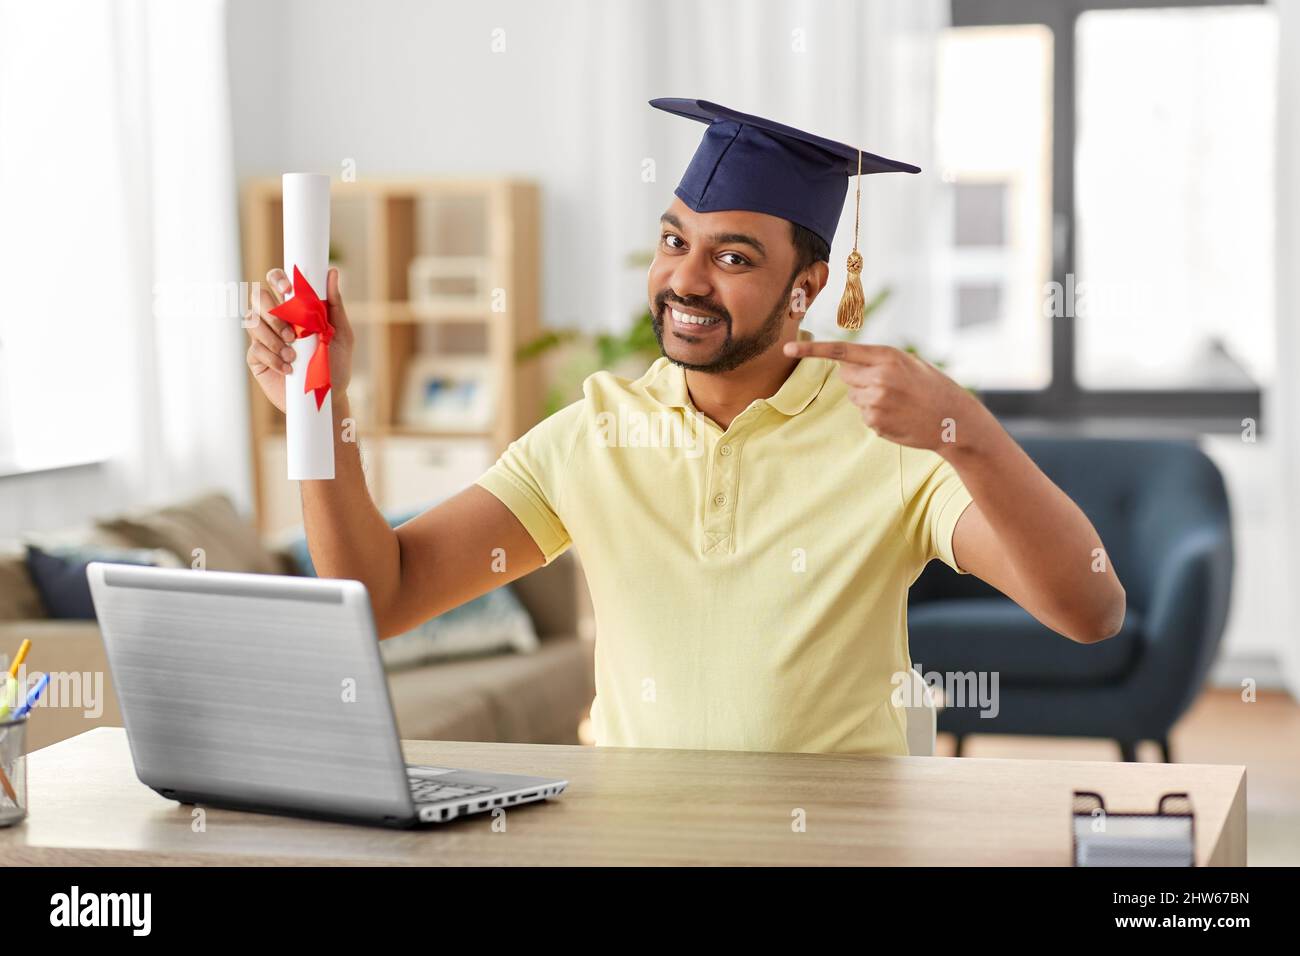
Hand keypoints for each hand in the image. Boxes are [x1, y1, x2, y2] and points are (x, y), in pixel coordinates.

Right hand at [244, 267, 354, 413]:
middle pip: (258, 296)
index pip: (277, 281)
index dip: (277, 278)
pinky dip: (273, 358)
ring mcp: (264, 337)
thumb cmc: (336, 364)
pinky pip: (255, 349)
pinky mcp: (257, 358)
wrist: (326, 398)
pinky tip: (288, 369)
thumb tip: (332, 272)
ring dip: (273, 338)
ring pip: (252, 321)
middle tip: (292, 334)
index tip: (288, 289)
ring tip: (292, 356)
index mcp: (295, 308)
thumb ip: (334, 305)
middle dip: (273, 312)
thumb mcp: (341, 335)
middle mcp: (276, 318)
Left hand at [783, 339, 986, 454]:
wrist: (953, 419)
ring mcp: (876, 403)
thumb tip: (842, 364)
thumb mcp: (908, 363)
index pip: (841, 351)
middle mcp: (879, 378)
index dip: (812, 350)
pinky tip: (897, 415)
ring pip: (853, 395)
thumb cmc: (931, 386)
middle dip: (857, 376)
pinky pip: (863, 414)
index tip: (789, 349)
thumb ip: (876, 360)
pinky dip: (876, 414)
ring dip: (867, 396)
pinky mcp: (875, 423)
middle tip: (886, 382)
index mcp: (887, 357)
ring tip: (896, 400)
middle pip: (844, 374)